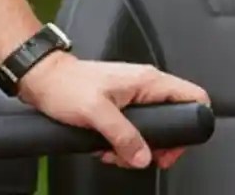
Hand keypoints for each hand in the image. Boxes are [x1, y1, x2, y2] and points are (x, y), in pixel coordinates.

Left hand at [17, 53, 209, 169]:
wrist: (39, 78)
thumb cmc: (64, 84)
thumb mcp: (96, 111)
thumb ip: (123, 135)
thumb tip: (143, 156)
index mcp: (147, 81)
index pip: (193, 97)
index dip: (194, 122)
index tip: (175, 145)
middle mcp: (142, 88)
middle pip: (173, 121)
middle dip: (157, 145)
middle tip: (141, 156)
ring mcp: (130, 97)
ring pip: (150, 130)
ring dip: (134, 148)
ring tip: (114, 152)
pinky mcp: (116, 107)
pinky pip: (130, 131)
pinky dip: (120, 144)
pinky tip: (105, 147)